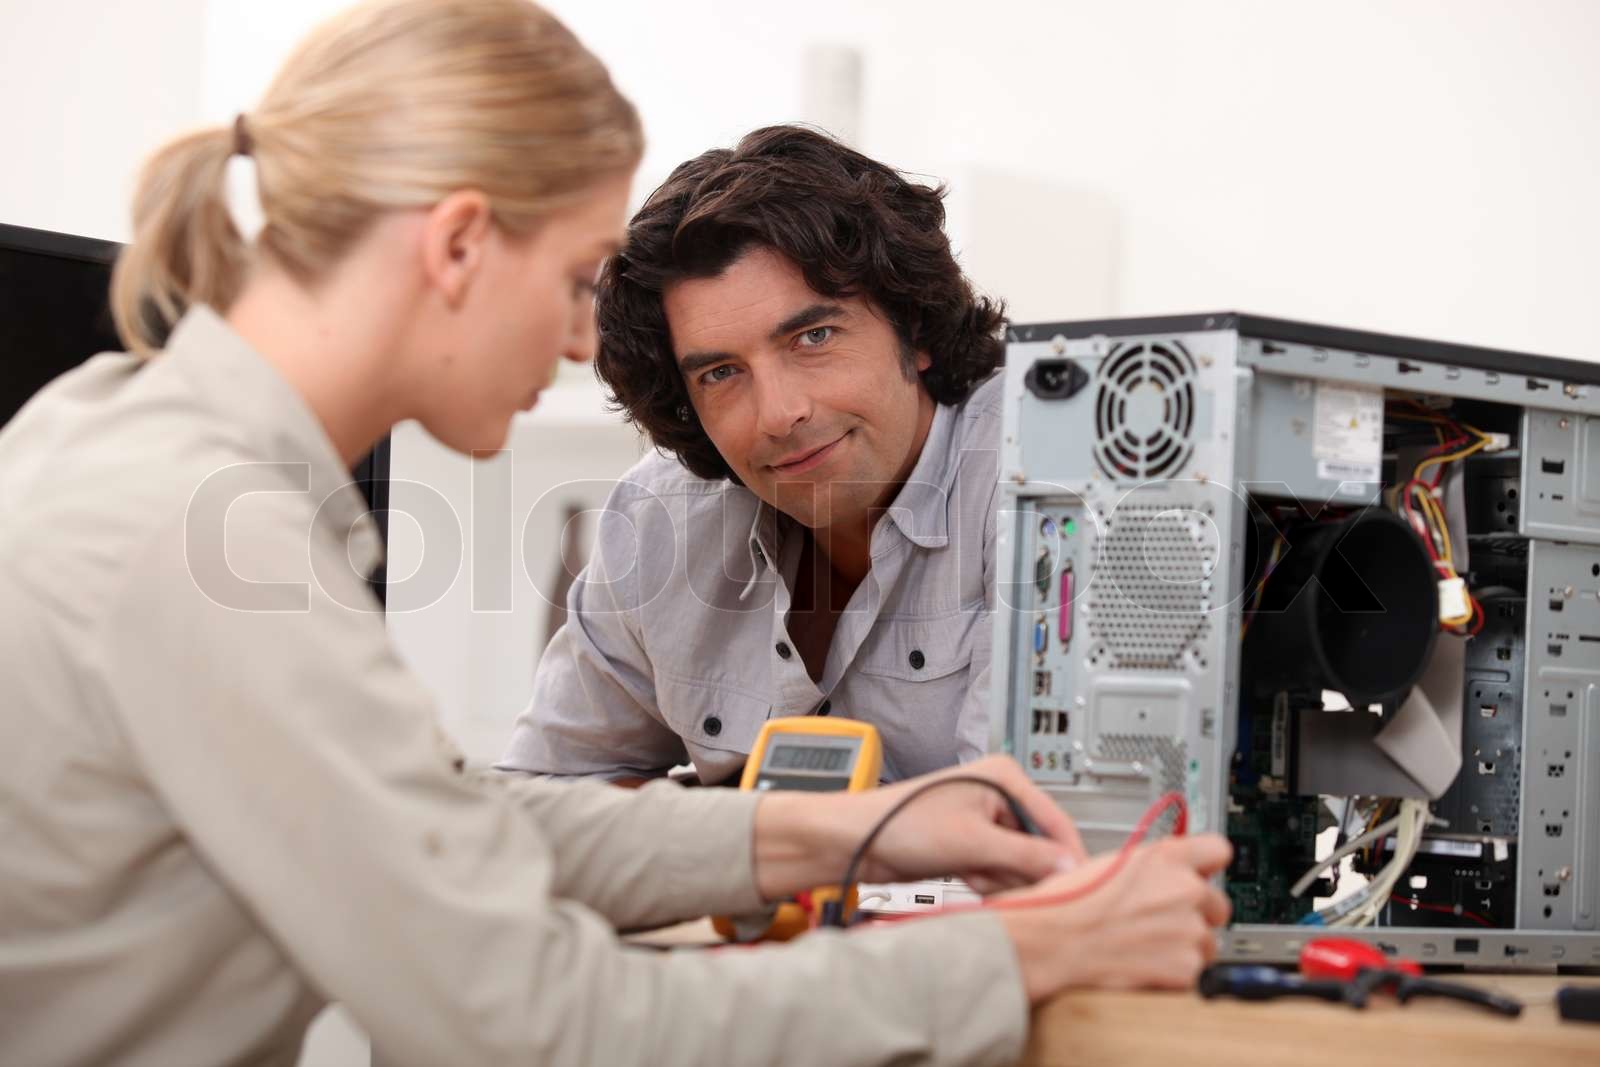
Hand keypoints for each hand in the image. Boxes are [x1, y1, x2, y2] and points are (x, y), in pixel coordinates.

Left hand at [847, 756, 1087, 891]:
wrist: (856, 842)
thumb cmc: (900, 824)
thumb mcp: (973, 842)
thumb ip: (1027, 855)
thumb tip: (1070, 866)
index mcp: (1005, 778)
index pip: (1056, 821)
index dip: (1068, 857)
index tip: (1078, 890)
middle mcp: (1000, 797)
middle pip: (1040, 847)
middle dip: (1019, 871)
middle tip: (994, 877)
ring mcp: (986, 823)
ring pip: (1020, 865)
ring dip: (1000, 879)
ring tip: (970, 872)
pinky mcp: (973, 846)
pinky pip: (999, 873)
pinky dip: (986, 883)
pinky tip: (964, 878)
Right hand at [992, 834, 1232, 1002]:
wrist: (1055, 940)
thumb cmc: (1070, 902)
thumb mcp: (1113, 862)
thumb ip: (1153, 865)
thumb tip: (1168, 872)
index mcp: (1167, 857)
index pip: (1219, 850)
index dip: (1208, 864)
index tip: (1205, 872)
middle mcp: (1185, 890)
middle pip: (1217, 901)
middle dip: (1196, 912)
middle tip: (1164, 919)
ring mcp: (1189, 930)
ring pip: (1206, 939)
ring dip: (1185, 943)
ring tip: (1147, 944)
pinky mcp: (1185, 968)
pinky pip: (1195, 969)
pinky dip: (1174, 970)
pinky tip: (1145, 962)